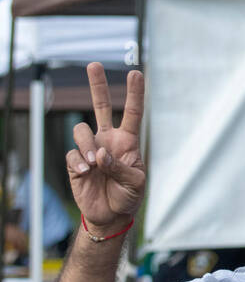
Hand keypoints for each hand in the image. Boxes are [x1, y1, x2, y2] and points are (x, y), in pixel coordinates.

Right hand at [65, 63, 145, 235]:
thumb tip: (100, 153)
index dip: (134, 94)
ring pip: (81, 130)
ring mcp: (90, 150)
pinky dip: (79, 162)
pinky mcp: (76, 163)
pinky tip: (87, 173)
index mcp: (127, 142)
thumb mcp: (135, 182)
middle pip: (100, 107)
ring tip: (94, 163)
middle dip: (97, 85)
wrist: (111, 216)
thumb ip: (121, 166)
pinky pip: (72, 155)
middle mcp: (107, 140)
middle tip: (94, 65)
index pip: (132, 113)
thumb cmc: (128, 196)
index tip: (135, 73)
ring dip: (86, 145)